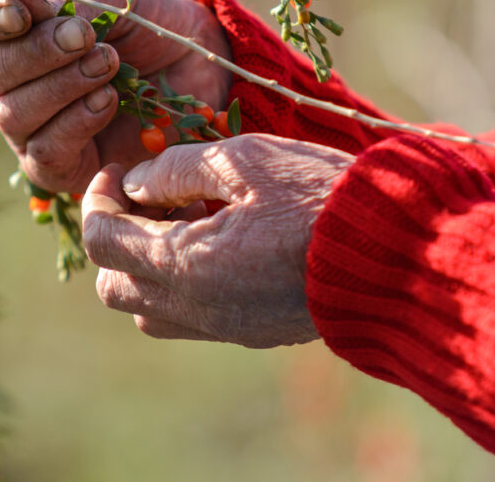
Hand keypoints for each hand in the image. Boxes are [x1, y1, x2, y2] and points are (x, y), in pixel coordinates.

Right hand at [0, 0, 231, 192]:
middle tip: (85, 37)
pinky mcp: (61, 167)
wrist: (206, 73)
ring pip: (12, 113)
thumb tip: (34, 11)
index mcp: (13, 33)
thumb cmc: (155, 30)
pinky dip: (75, 122)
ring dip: (60, 85)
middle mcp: (11, 82)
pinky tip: (107, 100)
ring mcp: (31, 128)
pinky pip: (45, 151)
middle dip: (36, 51)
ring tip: (107, 65)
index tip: (20, 12)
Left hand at [81, 134, 354, 348]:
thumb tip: (134, 182)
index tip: (119, 171)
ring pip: (146, 309)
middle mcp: (194, 307)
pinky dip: (181, 283)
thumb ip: (176, 169)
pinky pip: (188, 318)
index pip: (101, 241)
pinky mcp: (249, 332)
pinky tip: (218, 242)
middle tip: (149, 196)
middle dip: (115, 238)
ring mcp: (222, 326)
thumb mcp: (246, 161)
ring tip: (185, 219)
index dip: (97, 199)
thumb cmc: (321, 198)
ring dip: (147, 265)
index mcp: (185, 263)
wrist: (396, 258)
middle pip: (113, 285)